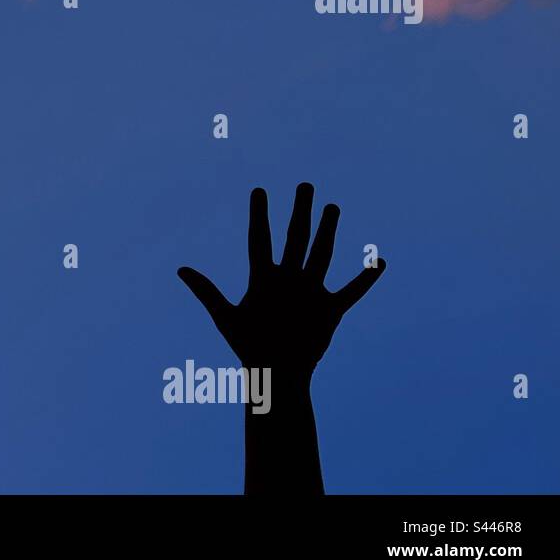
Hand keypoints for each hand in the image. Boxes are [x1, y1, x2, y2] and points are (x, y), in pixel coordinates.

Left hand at [177, 183, 385, 376]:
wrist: (274, 374)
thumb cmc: (247, 347)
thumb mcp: (225, 317)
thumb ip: (206, 291)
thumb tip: (180, 269)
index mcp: (262, 279)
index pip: (260, 239)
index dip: (259, 215)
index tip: (259, 190)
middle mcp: (287, 280)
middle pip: (295, 238)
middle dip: (301, 212)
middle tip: (305, 185)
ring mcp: (309, 293)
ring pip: (320, 255)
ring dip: (327, 231)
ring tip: (332, 206)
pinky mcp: (329, 311)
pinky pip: (352, 292)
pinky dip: (366, 279)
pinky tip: (379, 261)